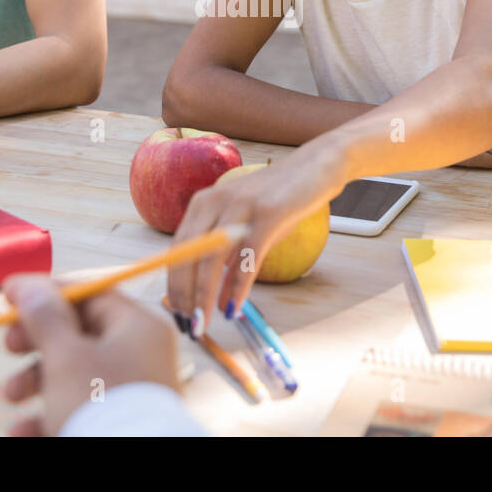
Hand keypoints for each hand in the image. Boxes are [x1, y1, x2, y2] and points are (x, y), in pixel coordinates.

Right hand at [0, 276, 179, 435]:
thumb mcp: (65, 356)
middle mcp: (140, 355)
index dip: (48, 291)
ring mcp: (131, 392)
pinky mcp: (118, 423)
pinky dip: (48, 415)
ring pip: (75, 375)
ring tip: (10, 395)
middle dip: (36, 342)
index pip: (91, 293)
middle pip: (79, 334)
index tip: (9, 294)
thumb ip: (45, 318)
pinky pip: (80, 410)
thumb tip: (30, 284)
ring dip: (35, 382)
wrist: (125, 473)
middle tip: (6, 346)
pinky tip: (20, 431)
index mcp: (138, 328)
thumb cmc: (99, 406)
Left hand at [167, 146, 344, 327]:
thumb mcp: (246, 224)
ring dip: (203, 296)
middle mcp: (215, 200)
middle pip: (188, 254)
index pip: (177, 248)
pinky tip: (233, 308)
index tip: (176, 311)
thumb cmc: (280, 200)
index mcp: (203, 202)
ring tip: (202, 324)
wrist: (317, 166)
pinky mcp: (267, 214)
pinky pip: (246, 258)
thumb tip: (215, 300)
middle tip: (186, 324)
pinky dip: (237, 288)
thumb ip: (228, 255)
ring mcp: (240, 206)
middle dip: (183, 294)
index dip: (174, 283)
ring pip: (211, 258)